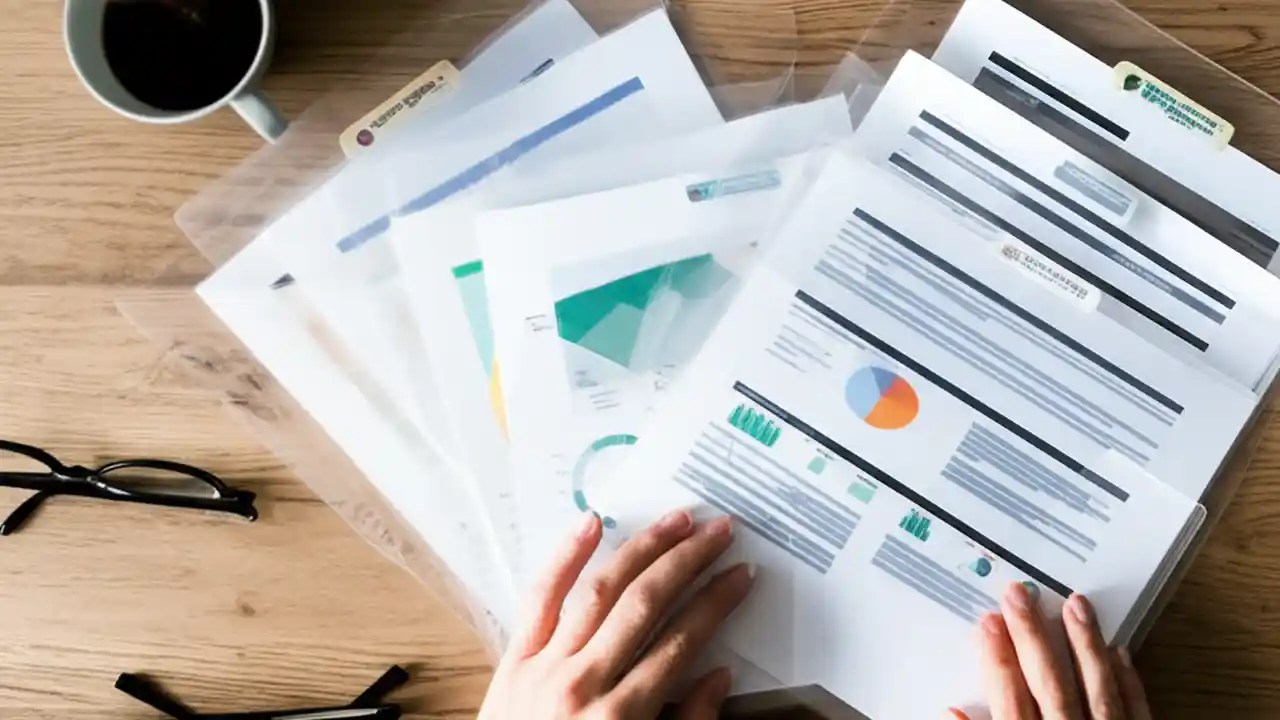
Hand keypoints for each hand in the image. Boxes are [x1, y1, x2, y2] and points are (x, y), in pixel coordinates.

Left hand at [479, 510, 754, 719]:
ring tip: (676, 520)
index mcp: (623, 718)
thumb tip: (719, 676)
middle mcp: (585, 683)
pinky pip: (540, 597)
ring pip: (602, 591)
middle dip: (688, 562)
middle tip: (719, 531)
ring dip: (643, 549)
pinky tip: (591, 522)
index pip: (682, 641)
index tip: (741, 574)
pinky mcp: (514, 659)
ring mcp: (546, 666)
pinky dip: (565, 557)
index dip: (716, 602)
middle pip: (646, 605)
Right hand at [954, 582, 1152, 719]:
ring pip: (1097, 689)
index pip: (1012, 700)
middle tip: (1019, 594)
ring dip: (1085, 645)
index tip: (989, 621)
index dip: (999, 660)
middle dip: (1033, 636)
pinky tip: (1119, 652)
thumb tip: (949, 710)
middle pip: (1050, 684)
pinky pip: (1137, 712)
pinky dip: (1128, 683)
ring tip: (1076, 603)